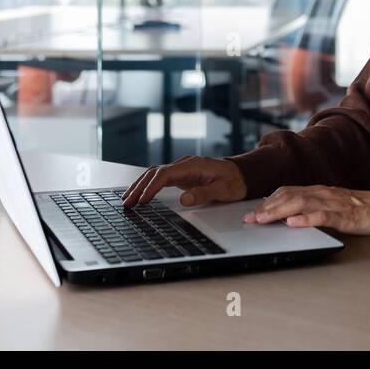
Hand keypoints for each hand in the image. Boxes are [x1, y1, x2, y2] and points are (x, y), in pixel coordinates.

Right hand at [121, 157, 245, 207]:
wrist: (243, 174)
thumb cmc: (234, 182)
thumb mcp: (223, 190)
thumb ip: (204, 193)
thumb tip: (183, 199)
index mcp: (192, 166)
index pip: (165, 175)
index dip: (151, 188)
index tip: (142, 200)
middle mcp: (184, 165)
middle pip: (154, 172)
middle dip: (139, 187)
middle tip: (126, 203)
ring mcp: (182, 169)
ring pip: (154, 174)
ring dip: (140, 186)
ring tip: (127, 200)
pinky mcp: (182, 175)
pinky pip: (159, 178)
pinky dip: (147, 185)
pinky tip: (140, 194)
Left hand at [243, 185, 369, 234]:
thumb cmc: (360, 208)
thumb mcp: (332, 205)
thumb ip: (313, 207)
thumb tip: (288, 215)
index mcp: (319, 191)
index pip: (287, 192)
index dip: (267, 201)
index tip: (252, 212)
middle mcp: (323, 193)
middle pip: (289, 196)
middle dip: (267, 207)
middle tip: (250, 218)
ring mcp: (334, 203)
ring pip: (302, 203)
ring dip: (279, 211)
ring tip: (264, 219)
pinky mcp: (345, 215)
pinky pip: (323, 216)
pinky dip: (307, 219)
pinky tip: (294, 223)